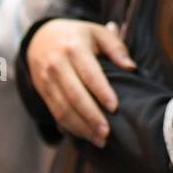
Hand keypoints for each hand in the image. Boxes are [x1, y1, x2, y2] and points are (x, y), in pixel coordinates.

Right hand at [27, 19, 135, 147]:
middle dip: (91, 117)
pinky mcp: (42, 91)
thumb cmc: (78, 36)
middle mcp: (57, 64)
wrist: (40, 37)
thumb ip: (116, 47)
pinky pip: (55, 113)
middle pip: (74, 95)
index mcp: (74, 48)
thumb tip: (131, 68)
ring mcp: (47, 79)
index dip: (101, 92)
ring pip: (63, 108)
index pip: (89, 73)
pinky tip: (85, 135)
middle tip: (107, 133)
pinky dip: (70, 127)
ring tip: (100, 139)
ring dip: (81, 127)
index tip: (115, 108)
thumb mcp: (97, 32)